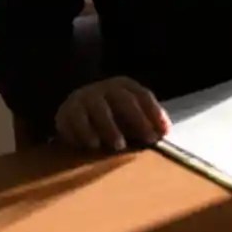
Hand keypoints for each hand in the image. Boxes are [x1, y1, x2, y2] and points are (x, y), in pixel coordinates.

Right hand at [54, 76, 170, 151]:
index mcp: (123, 86)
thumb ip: (146, 122)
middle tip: (147, 139)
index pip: (142, 96)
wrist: (73, 107)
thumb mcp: (129, 114)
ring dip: (110, 128)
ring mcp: (84, 98)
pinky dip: (84, 134)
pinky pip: (75, 121)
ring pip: (98, 110)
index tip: (164, 132)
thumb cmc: (110, 114)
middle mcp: (104, 89)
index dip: (155, 113)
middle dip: (138, 119)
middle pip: (123, 100)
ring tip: (118, 145)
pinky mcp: (66, 112)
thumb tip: (162, 133)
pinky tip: (92, 145)